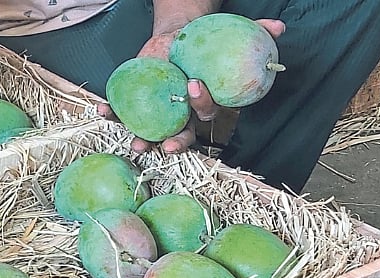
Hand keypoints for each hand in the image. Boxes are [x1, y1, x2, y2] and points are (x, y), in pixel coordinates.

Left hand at [99, 18, 284, 153]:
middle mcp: (181, 115)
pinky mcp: (137, 107)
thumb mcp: (229, 39)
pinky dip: (112, 114)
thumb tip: (277, 30)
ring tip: (135, 143)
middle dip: (175, 142)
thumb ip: (254, 35)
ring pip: (152, 132)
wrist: (174, 41)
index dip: (202, 103)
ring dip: (143, 139)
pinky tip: (102, 111)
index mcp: (204, 104)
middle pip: (181, 135)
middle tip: (167, 145)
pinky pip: (124, 114)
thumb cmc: (204, 46)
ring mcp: (158, 114)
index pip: (207, 112)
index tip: (194, 86)